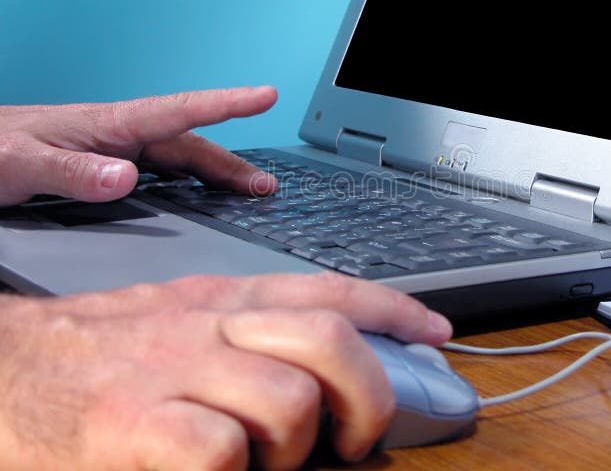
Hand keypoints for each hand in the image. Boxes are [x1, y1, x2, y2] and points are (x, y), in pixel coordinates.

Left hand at [0, 87, 278, 206]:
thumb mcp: (20, 164)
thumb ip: (72, 171)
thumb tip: (127, 177)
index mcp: (107, 125)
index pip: (177, 111)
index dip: (225, 103)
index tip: (265, 95)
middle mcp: (118, 133)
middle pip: (189, 142)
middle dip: (232, 161)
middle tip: (266, 186)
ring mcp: (114, 148)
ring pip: (179, 157)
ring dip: (216, 172)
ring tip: (247, 191)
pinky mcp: (106, 163)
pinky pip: (160, 169)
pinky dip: (189, 179)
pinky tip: (196, 194)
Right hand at [0, 272, 451, 469]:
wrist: (1, 371)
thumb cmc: (96, 353)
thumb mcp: (179, 322)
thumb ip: (245, 333)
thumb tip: (320, 368)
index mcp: (221, 299)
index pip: (326, 289)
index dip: (392, 309)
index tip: (435, 332)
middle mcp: (206, 325)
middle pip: (328, 338)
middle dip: (367, 392)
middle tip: (356, 437)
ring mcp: (170, 373)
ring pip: (288, 401)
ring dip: (295, 449)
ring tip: (265, 463)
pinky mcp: (130, 427)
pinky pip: (220, 454)